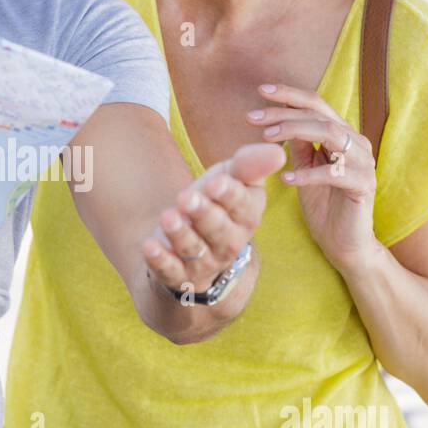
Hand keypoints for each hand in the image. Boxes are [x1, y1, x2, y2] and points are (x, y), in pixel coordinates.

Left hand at [141, 142, 284, 296]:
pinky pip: (170, 270)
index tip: (215, 183)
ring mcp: (204, 262)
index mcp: (246, 217)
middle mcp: (228, 243)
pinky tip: (149, 246)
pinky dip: (160, 260)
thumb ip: (248, 165)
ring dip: (180, 234)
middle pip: (218, 231)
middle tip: (187, 198)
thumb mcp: (231, 177)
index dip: (229, 195)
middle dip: (204, 214)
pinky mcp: (177, 274)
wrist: (195, 238)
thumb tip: (278, 152)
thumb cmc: (215, 201)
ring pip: (194, 250)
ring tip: (168, 217)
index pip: (242, 207)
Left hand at [246, 82, 377, 270]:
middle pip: (320, 115)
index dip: (289, 95)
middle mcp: (356, 143)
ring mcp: (363, 163)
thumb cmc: (323, 204)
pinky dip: (308, 174)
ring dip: (295, 132)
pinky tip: (285, 179)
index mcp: (341, 134)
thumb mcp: (304, 168)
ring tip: (267, 138)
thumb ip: (298, 144)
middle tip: (253, 117)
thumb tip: (279, 117)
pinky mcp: (364, 185)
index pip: (316, 104)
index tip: (261, 91)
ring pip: (330, 135)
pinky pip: (335, 174)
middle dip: (284, 113)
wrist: (343, 243)